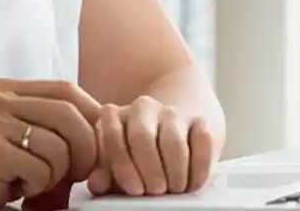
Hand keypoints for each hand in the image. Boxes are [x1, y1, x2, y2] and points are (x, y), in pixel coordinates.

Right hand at [0, 78, 101, 210]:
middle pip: (68, 114)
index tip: (97, 143)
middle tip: (78, 173)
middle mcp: (1, 99)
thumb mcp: (26, 133)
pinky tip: (21, 186)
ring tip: (39, 180)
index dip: (91, 115)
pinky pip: (40, 168)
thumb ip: (57, 123)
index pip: (67, 90)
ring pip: (57, 145)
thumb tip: (107, 123)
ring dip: (58, 173)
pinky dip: (39, 185)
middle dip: (85, 148)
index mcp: (11, 89)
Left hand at [87, 96, 215, 197]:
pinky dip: (198, 169)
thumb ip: (106, 172)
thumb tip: (96, 184)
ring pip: (173, 143)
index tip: (133, 189)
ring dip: (174, 173)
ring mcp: (172, 112)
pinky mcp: (200, 120)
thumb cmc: (138, 152)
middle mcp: (143, 108)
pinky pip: (202, 143)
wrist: (174, 125)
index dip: (123, 166)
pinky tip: (191, 183)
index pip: (113, 136)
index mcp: (116, 116)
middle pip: (142, 137)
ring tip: (173, 189)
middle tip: (155, 192)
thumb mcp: (118, 161)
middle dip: (149, 170)